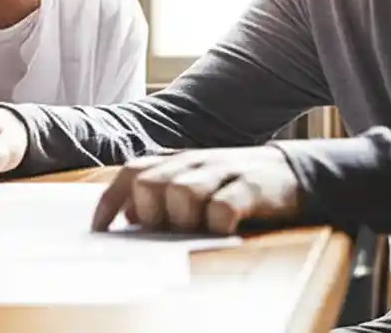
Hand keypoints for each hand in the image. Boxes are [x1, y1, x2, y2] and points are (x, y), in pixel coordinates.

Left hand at [92, 147, 301, 234]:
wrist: (291, 172)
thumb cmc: (234, 185)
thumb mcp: (195, 182)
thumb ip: (162, 193)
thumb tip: (127, 217)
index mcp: (176, 160)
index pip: (130, 172)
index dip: (110, 201)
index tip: (99, 229)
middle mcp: (194, 161)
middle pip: (149, 182)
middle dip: (148, 213)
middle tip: (162, 231)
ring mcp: (223, 171)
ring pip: (181, 192)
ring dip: (181, 218)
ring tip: (194, 231)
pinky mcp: (251, 187)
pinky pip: (223, 207)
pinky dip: (217, 223)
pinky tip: (223, 231)